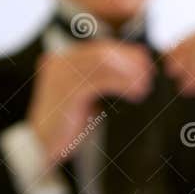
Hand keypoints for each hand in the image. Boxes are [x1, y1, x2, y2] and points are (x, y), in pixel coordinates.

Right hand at [27, 41, 154, 168]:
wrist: (43, 147)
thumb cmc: (70, 123)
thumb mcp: (89, 95)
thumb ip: (105, 78)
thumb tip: (139, 67)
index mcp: (66, 59)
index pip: (102, 46)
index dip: (129, 53)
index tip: (148, 65)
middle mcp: (62, 61)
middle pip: (104, 50)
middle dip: (132, 61)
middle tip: (151, 75)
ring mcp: (62, 74)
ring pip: (104, 61)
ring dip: (130, 72)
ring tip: (145, 87)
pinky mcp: (66, 90)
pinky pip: (100, 79)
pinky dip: (122, 83)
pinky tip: (135, 94)